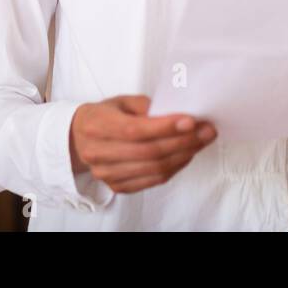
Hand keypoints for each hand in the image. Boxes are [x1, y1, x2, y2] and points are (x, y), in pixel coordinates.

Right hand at [68, 94, 216, 193]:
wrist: (81, 138)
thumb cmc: (107, 115)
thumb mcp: (123, 101)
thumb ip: (147, 106)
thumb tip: (178, 113)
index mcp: (96, 125)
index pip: (134, 130)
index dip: (165, 127)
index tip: (191, 120)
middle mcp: (97, 153)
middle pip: (148, 152)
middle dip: (183, 141)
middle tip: (207, 130)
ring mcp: (106, 173)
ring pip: (154, 169)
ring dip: (184, 155)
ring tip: (202, 141)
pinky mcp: (117, 186)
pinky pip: (153, 180)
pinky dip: (175, 167)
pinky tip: (187, 154)